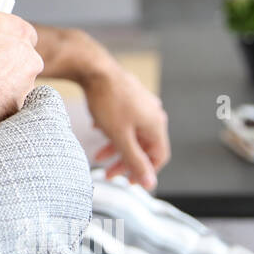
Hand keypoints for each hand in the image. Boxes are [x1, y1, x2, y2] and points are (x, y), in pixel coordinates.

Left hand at [81, 66, 169, 190]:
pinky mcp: (130, 96)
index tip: (127, 181)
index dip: (144, 171)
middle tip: (108, 172)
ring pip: (132, 133)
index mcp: (156, 124)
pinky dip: (113, 130)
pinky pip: (125, 120)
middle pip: (144, 146)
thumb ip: (134, 160)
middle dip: (125, 160)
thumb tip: (149, 184)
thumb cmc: (108, 101)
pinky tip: (97, 129)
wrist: (94, 69)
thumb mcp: (120, 136)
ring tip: (97, 155)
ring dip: (116, 147)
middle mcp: (154, 113)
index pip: (159, 156)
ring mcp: (142, 104)